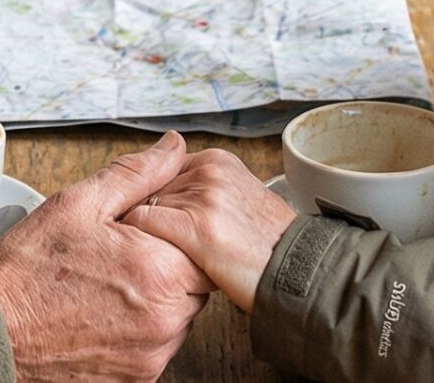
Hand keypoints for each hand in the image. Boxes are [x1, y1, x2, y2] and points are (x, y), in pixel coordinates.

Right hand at [0, 132, 215, 381]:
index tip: (150, 233)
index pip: (204, 247)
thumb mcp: (79, 204)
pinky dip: (137, 333)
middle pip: (194, 285)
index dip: (178, 234)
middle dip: (167, 267)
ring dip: (154, 301)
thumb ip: (137, 174)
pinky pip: (154, 349)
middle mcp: (163, 321)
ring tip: (107, 288)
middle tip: (121, 258)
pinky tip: (102, 316)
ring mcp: (150, 356)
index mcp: (158, 271)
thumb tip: (173, 149)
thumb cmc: (26, 273)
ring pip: (176, 318)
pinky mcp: (136, 380)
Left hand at [122, 148, 294, 312]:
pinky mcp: (196, 228)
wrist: (296, 272)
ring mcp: (204, 198)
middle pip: (151, 185)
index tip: (152, 216)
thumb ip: (203, 185)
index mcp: (218, 161)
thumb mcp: (238, 197)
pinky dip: (137, 236)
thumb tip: (169, 181)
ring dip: (139, 226)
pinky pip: (145, 222)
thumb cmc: (267, 244)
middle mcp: (209, 172)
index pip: (161, 168)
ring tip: (147, 248)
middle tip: (149, 237)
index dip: (152, 194)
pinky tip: (146, 253)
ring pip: (145, 202)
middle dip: (145, 210)